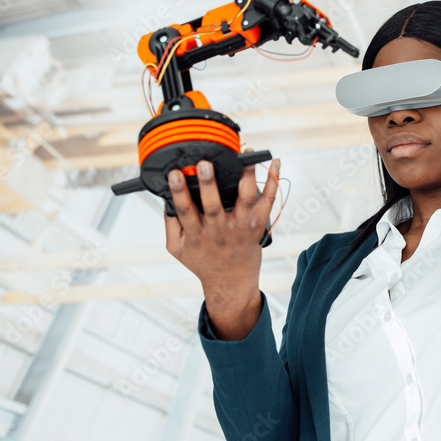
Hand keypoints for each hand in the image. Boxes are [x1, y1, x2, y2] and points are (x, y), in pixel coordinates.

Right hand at [164, 154, 280, 338]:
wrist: (230, 283)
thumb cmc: (204, 262)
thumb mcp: (177, 249)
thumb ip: (169, 224)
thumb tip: (165, 198)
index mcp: (197, 234)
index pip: (185, 211)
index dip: (178, 192)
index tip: (175, 173)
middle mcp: (219, 230)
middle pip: (214, 205)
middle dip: (208, 184)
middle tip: (204, 164)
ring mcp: (241, 227)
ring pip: (246, 200)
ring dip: (247, 177)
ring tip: (246, 157)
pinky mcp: (258, 225)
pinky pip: (268, 202)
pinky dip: (273, 182)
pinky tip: (275, 163)